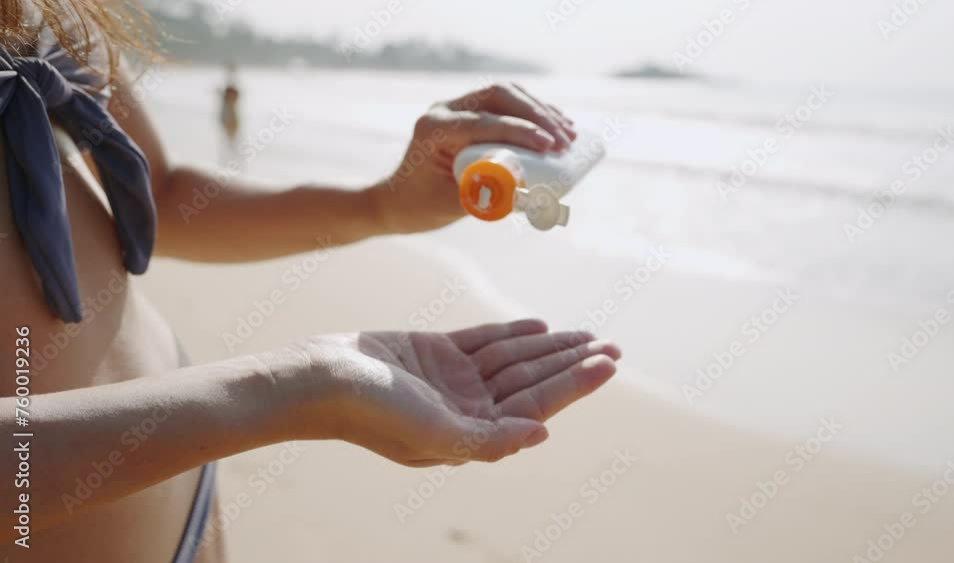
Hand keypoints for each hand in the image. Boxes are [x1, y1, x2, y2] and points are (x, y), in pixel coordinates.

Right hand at [277, 319, 619, 466]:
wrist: (318, 378)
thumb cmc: (371, 411)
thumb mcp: (432, 434)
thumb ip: (488, 440)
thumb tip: (541, 435)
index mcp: (470, 431)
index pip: (536, 404)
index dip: (575, 384)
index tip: (608, 363)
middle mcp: (466, 406)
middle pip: (532, 379)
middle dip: (571, 362)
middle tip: (613, 345)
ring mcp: (452, 378)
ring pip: (513, 358)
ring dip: (548, 346)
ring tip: (585, 334)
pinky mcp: (435, 351)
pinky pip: (483, 341)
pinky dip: (511, 333)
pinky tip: (539, 326)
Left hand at [371, 83, 577, 233]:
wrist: (399, 201)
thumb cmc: (421, 206)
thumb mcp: (451, 205)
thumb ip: (484, 196)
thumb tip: (527, 189)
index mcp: (433, 128)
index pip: (484, 122)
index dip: (520, 131)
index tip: (550, 146)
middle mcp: (444, 109)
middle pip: (499, 97)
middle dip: (537, 115)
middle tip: (564, 141)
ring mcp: (456, 106)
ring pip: (505, 94)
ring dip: (540, 110)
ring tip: (568, 133)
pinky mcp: (469, 111)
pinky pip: (504, 102)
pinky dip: (532, 111)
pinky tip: (556, 123)